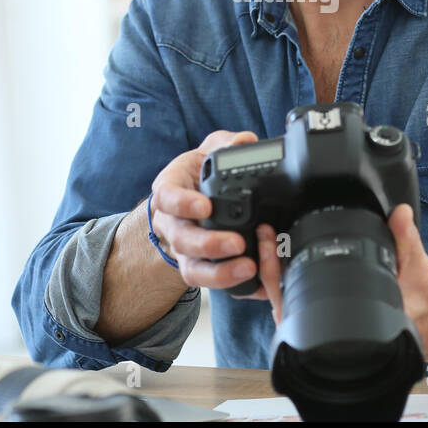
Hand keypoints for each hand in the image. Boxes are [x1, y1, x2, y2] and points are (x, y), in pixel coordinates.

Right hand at [147, 130, 260, 289]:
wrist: (188, 201)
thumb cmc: (197, 176)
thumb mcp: (208, 152)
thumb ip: (226, 144)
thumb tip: (246, 141)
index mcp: (171, 191)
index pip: (168, 197)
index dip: (184, 204)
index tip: (205, 206)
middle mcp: (173, 224)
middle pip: (182, 240)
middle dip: (209, 245)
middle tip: (237, 243)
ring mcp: (186, 251)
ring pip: (193, 270)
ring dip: (220, 273)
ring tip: (249, 268)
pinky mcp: (202, 268)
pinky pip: (212, 284)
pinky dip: (235, 286)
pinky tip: (258, 282)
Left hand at [234, 205, 427, 353]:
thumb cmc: (423, 305)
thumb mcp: (418, 268)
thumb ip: (405, 239)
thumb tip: (398, 214)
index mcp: (350, 323)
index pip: (299, 303)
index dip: (278, 275)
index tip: (271, 244)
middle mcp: (332, 330)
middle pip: (284, 302)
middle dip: (269, 268)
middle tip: (264, 235)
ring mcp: (327, 327)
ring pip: (289, 304)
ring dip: (276, 275)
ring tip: (269, 241)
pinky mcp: (330, 319)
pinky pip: (302, 302)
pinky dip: (290, 282)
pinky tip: (285, 259)